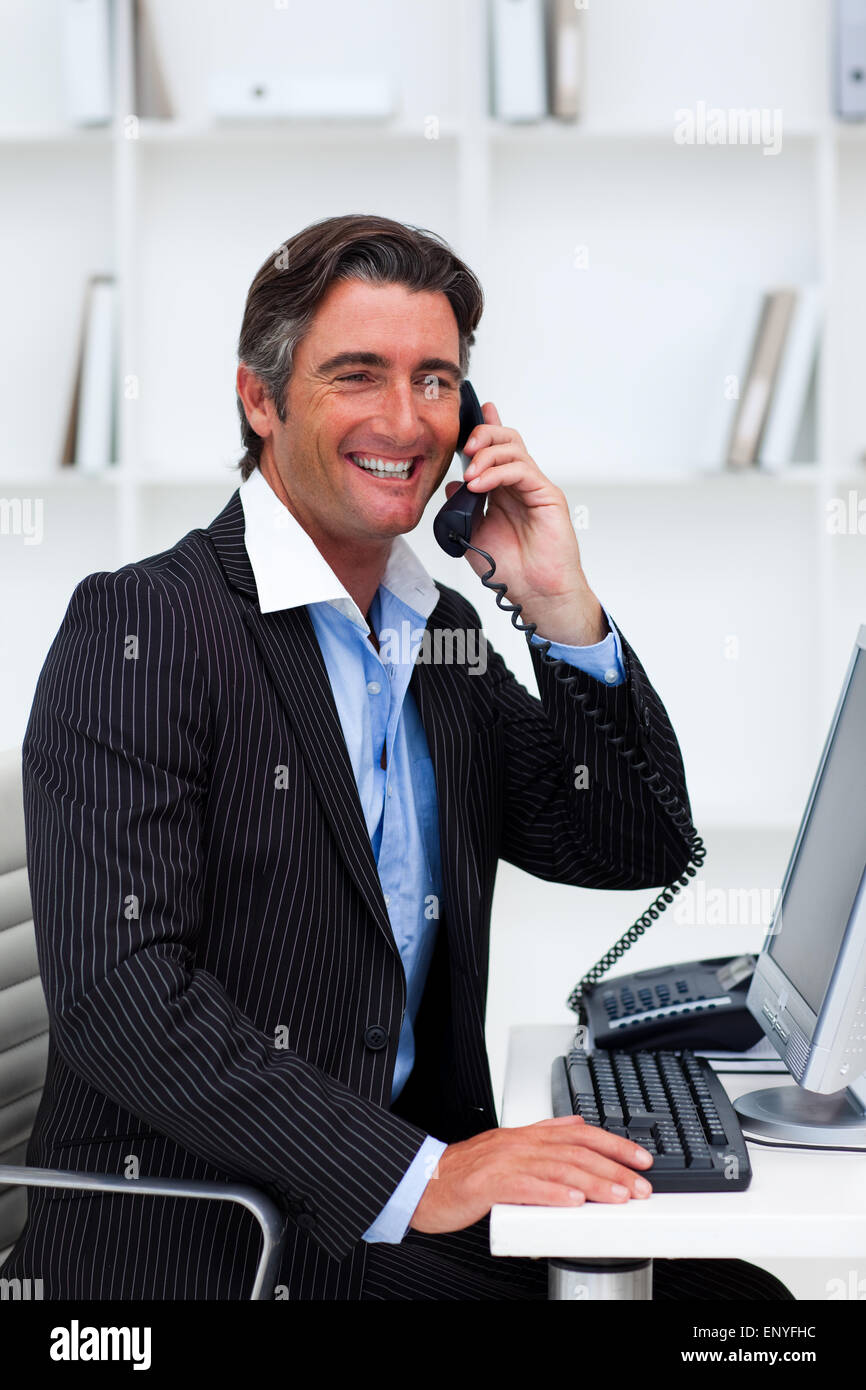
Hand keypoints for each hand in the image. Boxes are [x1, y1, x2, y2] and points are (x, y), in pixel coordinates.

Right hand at [408, 1115, 654, 1234]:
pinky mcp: (488, 1183)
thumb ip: (543, 1134)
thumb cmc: (467, 1171)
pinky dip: (552, 1194)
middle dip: (613, 1168)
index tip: (642, 1159)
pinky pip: (525, 1187)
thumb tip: (577, 1122)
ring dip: (593, 1183)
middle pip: (576, 1151)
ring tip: (618, 1196)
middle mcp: (520, 1143)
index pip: (580, 1133)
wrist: (424, 1182)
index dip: (614, 1144)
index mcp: (528, 1135)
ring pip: (557, 1169)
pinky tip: (572, 1203)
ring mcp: (504, 1161)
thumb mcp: (509, 1146)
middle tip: (640, 1185)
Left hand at [445, 402, 606, 646]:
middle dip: (483, 434)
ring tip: (470, 476)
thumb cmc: (508, 568)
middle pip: (506, 438)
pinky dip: (498, 472)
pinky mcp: (547, 495)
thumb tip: (451, 484)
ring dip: (487, 455)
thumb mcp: (471, 534)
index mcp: (502, 489)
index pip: (494, 450)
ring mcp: (534, 487)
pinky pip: (522, 470)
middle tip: (466, 446)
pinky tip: (480, 485)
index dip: (484, 427)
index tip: (470, 412)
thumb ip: (461, 508)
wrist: (533, 591)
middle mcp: (519, 484)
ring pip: (514, 448)